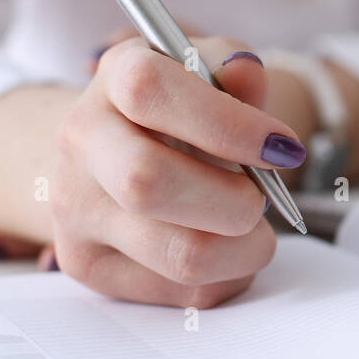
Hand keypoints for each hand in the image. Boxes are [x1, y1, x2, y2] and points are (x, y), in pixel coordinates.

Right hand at [49, 37, 305, 307]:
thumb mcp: (210, 73)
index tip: (283, 148)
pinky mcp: (88, 265)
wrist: (118, 154)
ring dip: (244, 247)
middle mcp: (80, 141)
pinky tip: (224, 244)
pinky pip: (184, 290)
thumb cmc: (183, 112)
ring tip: (251, 225)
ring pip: (180, 254)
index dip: (227, 123)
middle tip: (263, 196)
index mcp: (113, 76)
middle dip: (236, 200)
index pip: (149, 92)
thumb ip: (234, 69)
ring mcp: (75, 209)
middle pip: (148, 183)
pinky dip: (230, 273)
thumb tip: (245, 74)